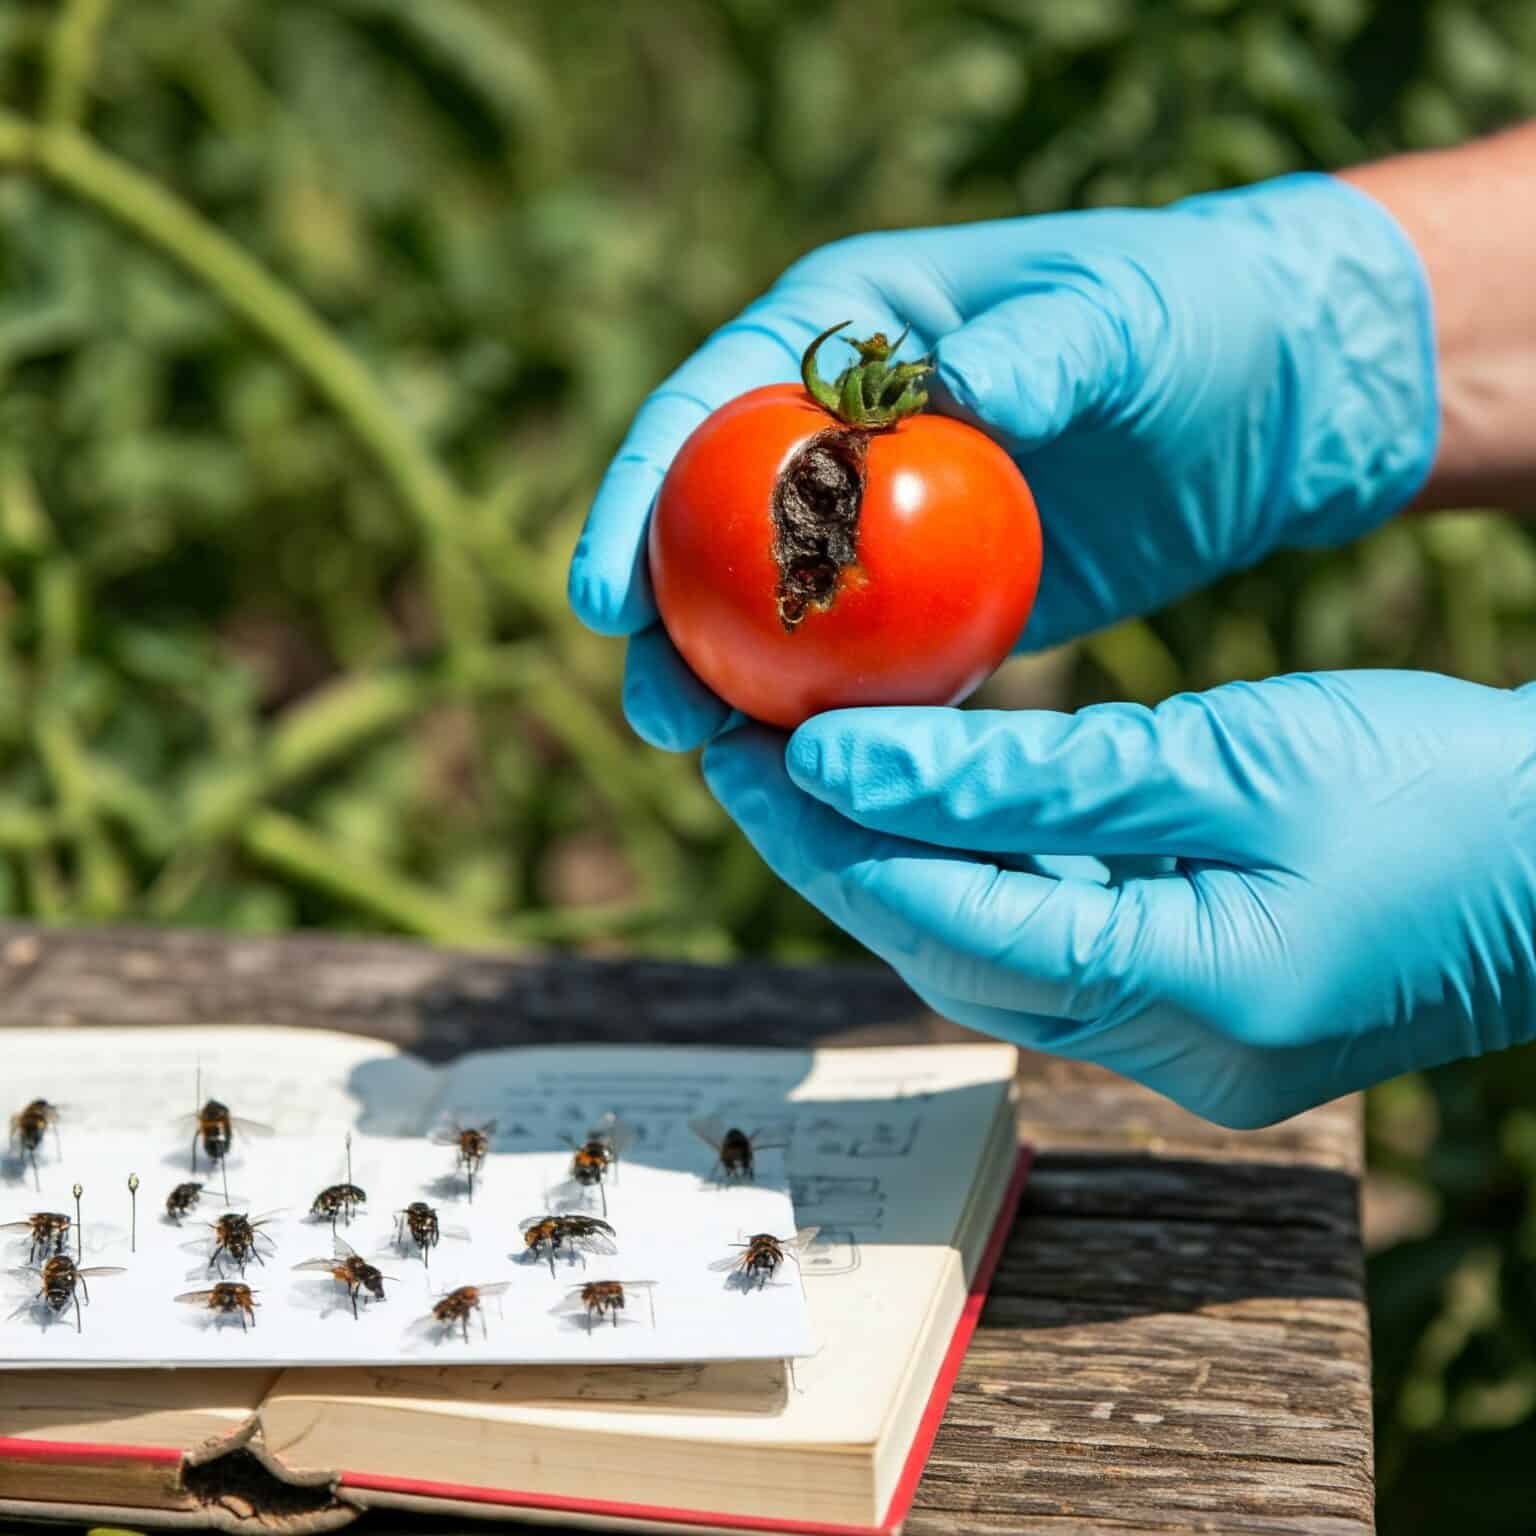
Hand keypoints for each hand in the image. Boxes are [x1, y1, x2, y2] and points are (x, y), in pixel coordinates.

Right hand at [568, 173, 1436, 750]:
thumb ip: (1044, 347)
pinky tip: (807, 769)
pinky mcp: (931, 595)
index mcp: (845, 328)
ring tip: (705, 756)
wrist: (1262, 397)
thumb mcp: (1123, 318)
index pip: (711, 406)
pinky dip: (831, 710)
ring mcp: (878, 520)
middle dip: (663, 620)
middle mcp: (836, 426)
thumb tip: (964, 388)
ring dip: (729, 683)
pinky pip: (863, 656)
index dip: (641, 496)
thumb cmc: (1186, 319)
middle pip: (712, 523)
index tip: (604, 598)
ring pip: (774, 605)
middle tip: (656, 714)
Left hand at [701, 671, 1535, 1127]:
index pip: (943, 921)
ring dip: (893, 859)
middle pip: (943, 947)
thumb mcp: (1227, 756)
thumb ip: (1029, 773)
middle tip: (739, 748)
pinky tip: (923, 800)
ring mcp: (1179, 1040)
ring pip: (985, 947)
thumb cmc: (1435, 788)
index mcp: (1185, 997)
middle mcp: (1165, 1048)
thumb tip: (847, 760)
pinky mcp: (1190, 1004)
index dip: (825, 838)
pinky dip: (976, 870)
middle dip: (831, 852)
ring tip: (804, 763)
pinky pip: (1046, 939)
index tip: (739, 748)